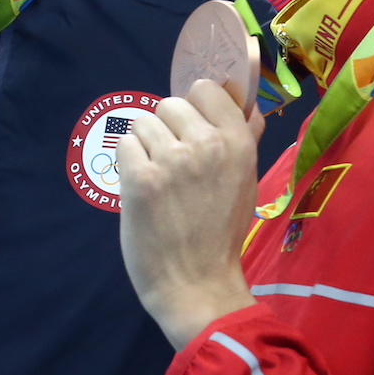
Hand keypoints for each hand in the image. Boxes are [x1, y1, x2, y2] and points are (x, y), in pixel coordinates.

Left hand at [118, 79, 265, 350]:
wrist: (197, 285)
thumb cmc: (221, 234)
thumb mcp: (246, 182)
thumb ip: (245, 138)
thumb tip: (250, 106)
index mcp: (237, 142)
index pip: (204, 89)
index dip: (193, 108)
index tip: (191, 131)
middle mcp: (206, 144)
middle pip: (168, 105)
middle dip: (166, 131)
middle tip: (173, 166)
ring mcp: (171, 160)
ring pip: (142, 124)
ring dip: (145, 148)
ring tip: (159, 180)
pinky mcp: (140, 179)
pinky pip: (124, 146)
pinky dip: (128, 165)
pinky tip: (142, 189)